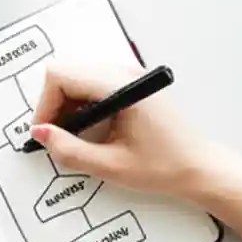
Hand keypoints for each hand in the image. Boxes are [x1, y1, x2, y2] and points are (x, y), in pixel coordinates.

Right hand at [31, 63, 219, 199]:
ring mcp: (128, 76)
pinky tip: (88, 128)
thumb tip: (40, 134)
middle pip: (66, 72)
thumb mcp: (110, 166)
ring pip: (76, 76)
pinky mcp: (130, 84)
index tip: (46, 133)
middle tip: (57, 135)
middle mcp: (124, 73)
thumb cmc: (165, 167)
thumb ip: (70, 150)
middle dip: (53, 104)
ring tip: (73, 135)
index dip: (45, 105)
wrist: (200, 168)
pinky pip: (91, 83)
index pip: (61, 76)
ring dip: (66, 104)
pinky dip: (80, 103)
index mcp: (121, 87)